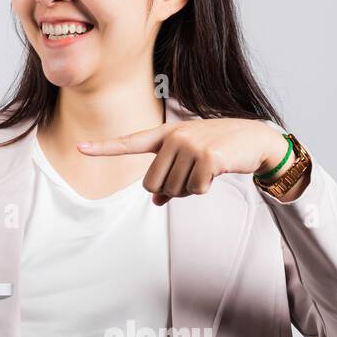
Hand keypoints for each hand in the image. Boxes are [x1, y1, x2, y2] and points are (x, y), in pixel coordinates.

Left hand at [77, 117, 291, 205]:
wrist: (257, 139)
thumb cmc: (220, 149)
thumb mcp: (192, 159)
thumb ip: (171, 177)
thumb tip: (157, 202)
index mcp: (165, 135)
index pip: (129, 143)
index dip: (103, 148)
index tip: (80, 148)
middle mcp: (174, 136)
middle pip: (153, 184)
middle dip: (170, 190)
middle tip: (191, 177)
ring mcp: (190, 144)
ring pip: (173, 189)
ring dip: (190, 190)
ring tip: (206, 171)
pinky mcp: (207, 157)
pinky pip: (196, 189)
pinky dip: (206, 188)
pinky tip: (218, 171)